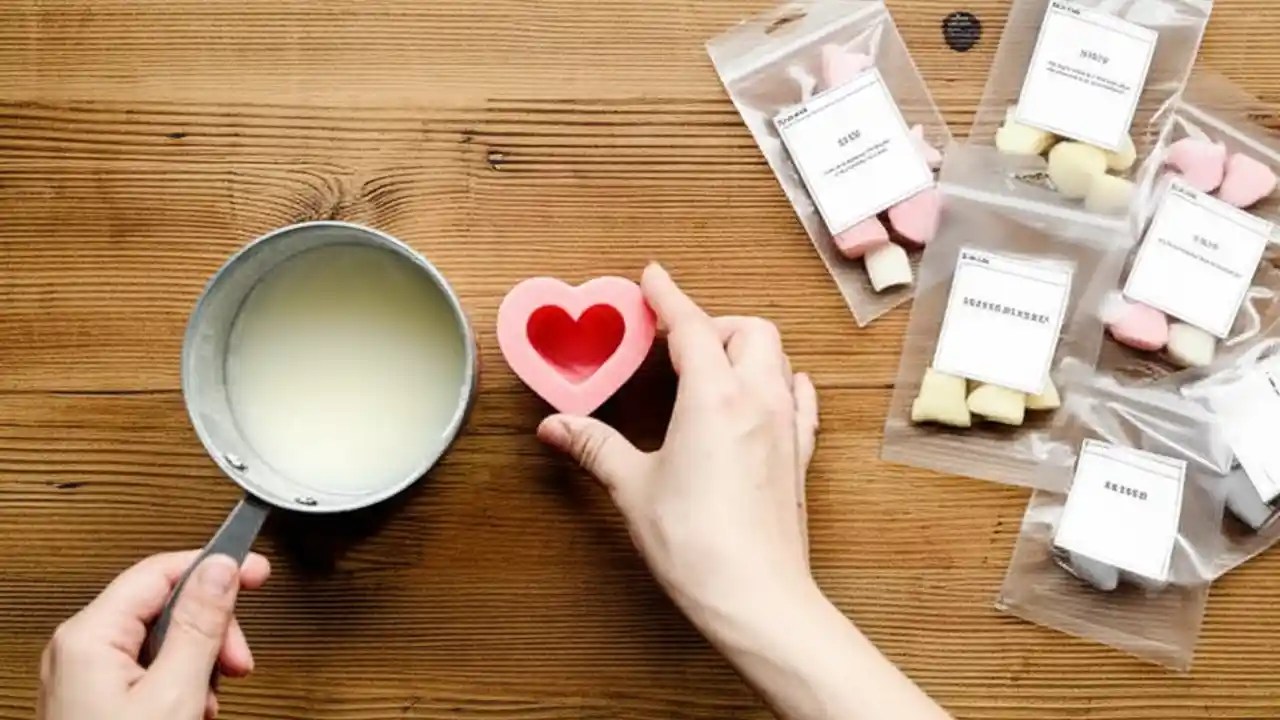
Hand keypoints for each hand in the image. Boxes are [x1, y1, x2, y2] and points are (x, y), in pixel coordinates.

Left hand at [40, 552, 270, 719]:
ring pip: (160, 638)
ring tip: (207, 699)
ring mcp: (82, 674)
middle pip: (164, 605)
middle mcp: (79, 648)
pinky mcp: (93, 698)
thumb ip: (200, 625)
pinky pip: (146, 667)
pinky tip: (189, 709)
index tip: (256, 571)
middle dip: (211, 630)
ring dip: (198, 661)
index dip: (214, 567)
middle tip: (237, 662)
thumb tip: (221, 570)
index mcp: (90, 636)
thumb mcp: (175, 693)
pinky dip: (178, 682)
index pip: (160, 572)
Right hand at [538, 266, 951, 719]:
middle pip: (749, 330)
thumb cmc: (696, 545)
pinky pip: (801, 399)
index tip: (653, 277)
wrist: (757, 596)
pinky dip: (783, 382)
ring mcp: (786, 427)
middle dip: (712, 323)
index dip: (669, 296)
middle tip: (674, 340)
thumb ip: (595, 447)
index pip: (691, 326)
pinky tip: (771, 392)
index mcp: (714, 397)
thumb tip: (556, 426)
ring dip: (747, 347)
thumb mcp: (632, 489)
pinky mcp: (800, 457)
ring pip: (779, 358)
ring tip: (713, 364)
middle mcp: (758, 401)